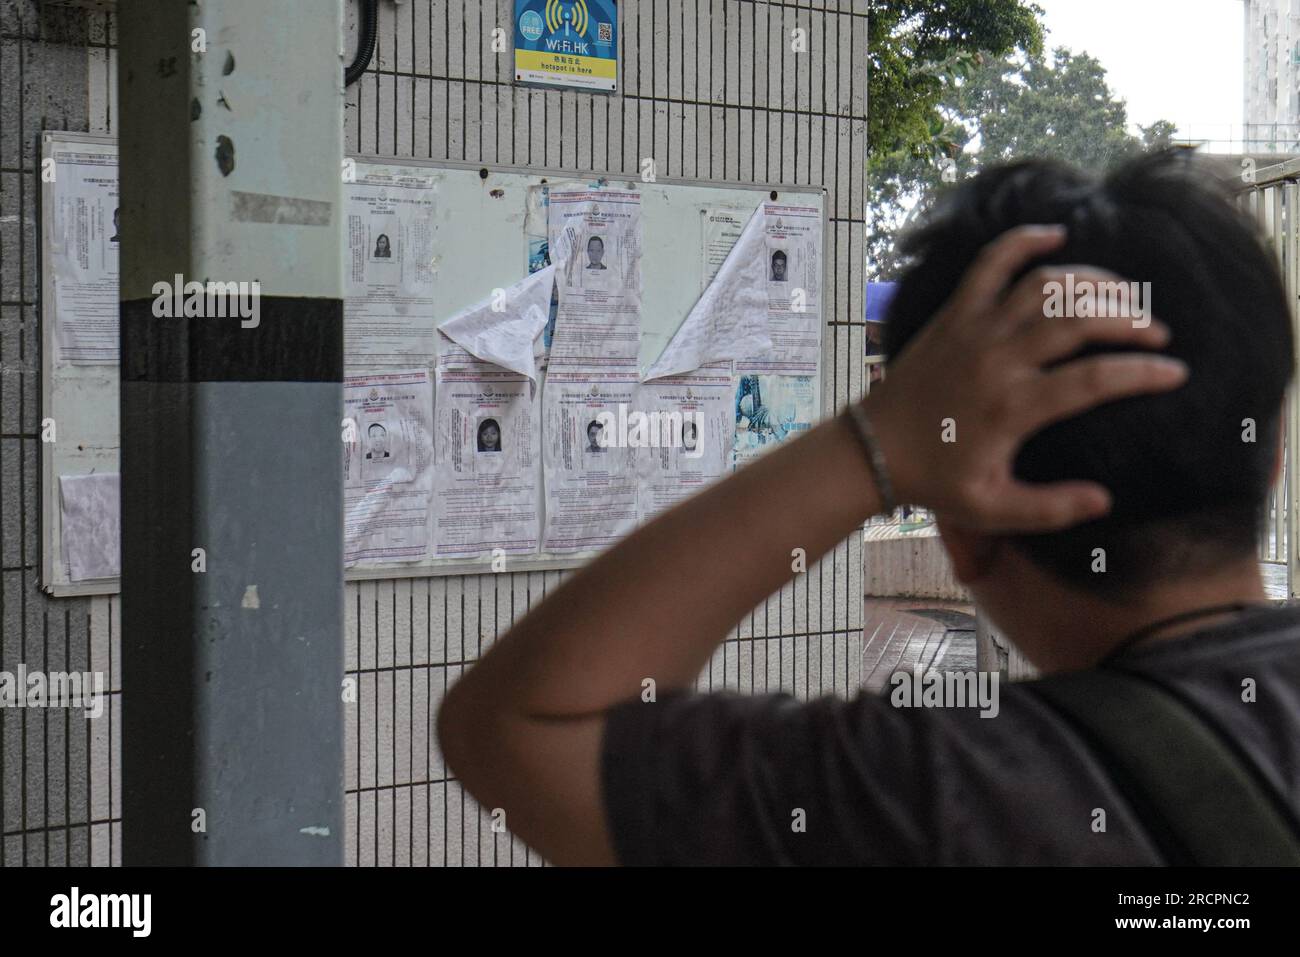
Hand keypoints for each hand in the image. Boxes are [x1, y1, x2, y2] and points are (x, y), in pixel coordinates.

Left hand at [862, 224, 1187, 532]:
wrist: (872, 449)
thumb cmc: (935, 480)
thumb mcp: (991, 508)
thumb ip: (1050, 508)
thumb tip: (1104, 500)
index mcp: (1012, 408)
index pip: (1093, 380)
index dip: (1141, 372)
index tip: (1175, 372)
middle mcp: (997, 361)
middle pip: (1077, 320)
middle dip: (1129, 319)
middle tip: (1157, 331)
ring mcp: (974, 330)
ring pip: (1043, 286)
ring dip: (1091, 282)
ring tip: (1124, 296)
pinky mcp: (953, 314)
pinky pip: (989, 264)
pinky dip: (1021, 242)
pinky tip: (1055, 236)